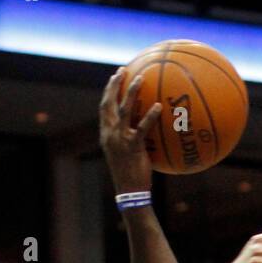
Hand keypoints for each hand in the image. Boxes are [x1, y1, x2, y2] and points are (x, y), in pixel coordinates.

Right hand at [99, 68, 161, 194]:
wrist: (129, 192)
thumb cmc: (130, 174)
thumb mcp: (125, 154)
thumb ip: (129, 137)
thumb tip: (142, 126)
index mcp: (106, 135)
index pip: (104, 108)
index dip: (108, 91)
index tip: (114, 77)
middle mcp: (110, 134)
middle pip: (109, 103)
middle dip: (114, 85)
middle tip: (122, 70)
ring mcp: (120, 140)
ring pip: (124, 110)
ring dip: (131, 92)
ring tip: (140, 78)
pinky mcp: (133, 147)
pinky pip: (142, 127)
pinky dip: (150, 116)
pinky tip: (158, 106)